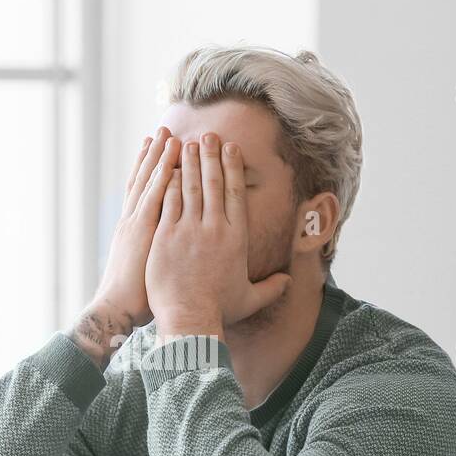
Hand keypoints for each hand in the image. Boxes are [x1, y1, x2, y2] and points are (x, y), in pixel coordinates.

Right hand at [92, 128, 181, 327]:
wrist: (116, 310)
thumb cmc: (135, 300)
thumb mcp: (145, 271)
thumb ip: (154, 256)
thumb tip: (168, 254)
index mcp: (132, 230)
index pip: (142, 193)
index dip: (149, 170)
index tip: (157, 149)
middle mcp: (132, 220)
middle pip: (143, 180)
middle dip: (153, 154)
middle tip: (162, 130)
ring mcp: (136, 223)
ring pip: (149, 182)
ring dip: (158, 156)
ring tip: (167, 132)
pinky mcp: (143, 230)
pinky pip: (155, 196)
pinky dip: (162, 174)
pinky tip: (171, 157)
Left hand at [145, 133, 290, 340]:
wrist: (191, 320)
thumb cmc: (219, 311)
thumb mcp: (250, 299)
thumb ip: (271, 287)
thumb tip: (289, 283)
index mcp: (236, 238)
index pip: (236, 194)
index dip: (233, 168)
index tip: (231, 149)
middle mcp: (214, 229)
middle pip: (214, 184)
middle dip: (211, 156)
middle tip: (208, 135)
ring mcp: (189, 231)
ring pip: (190, 187)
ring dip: (189, 162)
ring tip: (187, 143)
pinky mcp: (165, 236)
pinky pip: (167, 202)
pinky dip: (168, 182)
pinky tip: (167, 168)